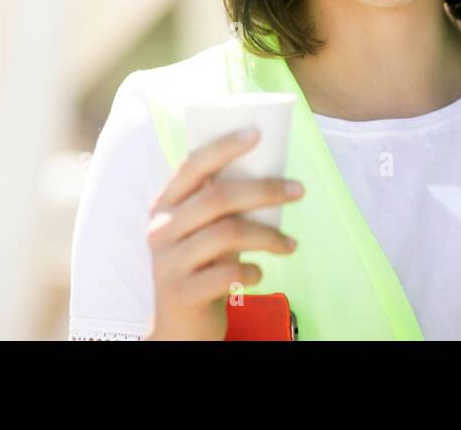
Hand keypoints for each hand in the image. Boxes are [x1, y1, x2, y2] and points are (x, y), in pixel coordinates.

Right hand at [143, 127, 303, 339]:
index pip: (192, 165)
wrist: (178, 327)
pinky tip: (259, 273)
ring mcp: (167, 262)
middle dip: (264, 189)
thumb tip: (271, 173)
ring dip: (268, 235)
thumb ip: (223, 206)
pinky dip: (251, 270)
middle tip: (299, 190)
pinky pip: (227, 274)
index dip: (224, 146)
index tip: (258, 133)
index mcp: (165, 205)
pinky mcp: (181, 294)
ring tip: (290, 244)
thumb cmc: (202, 267)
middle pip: (217, 197)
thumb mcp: (205, 232)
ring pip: (227, 234)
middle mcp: (161, 229)